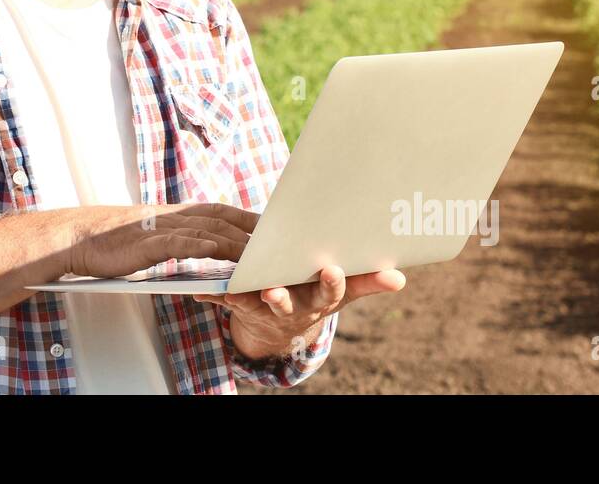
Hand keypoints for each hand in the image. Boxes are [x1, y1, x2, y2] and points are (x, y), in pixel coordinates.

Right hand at [66, 203, 258, 278]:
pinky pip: (174, 242)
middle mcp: (173, 217)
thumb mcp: (154, 238)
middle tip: (282, 238)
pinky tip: (214, 250)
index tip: (276, 226)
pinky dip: (195, 245)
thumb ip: (182, 239)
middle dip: (253, 229)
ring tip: (260, 251)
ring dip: (234, 240)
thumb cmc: (116, 243)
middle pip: (221, 219)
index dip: (249, 218)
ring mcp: (159, 229)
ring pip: (204, 231)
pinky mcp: (144, 244)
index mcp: (177, 216)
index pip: (221, 213)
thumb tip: (209, 246)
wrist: (79, 237)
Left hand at [193, 265, 405, 360]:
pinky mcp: (240, 304)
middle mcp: (291, 306)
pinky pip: (224, 298)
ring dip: (245, 296)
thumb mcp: (341, 291)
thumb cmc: (313, 295)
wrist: (279, 328)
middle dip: (282, 296)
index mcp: (318, 298)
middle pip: (287, 302)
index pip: (329, 291)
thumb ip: (367, 282)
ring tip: (232, 290)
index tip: (331, 269)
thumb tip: (399, 277)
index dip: (330, 282)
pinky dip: (211, 293)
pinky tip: (198, 289)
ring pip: (254, 302)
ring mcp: (264, 307)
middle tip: (275, 290)